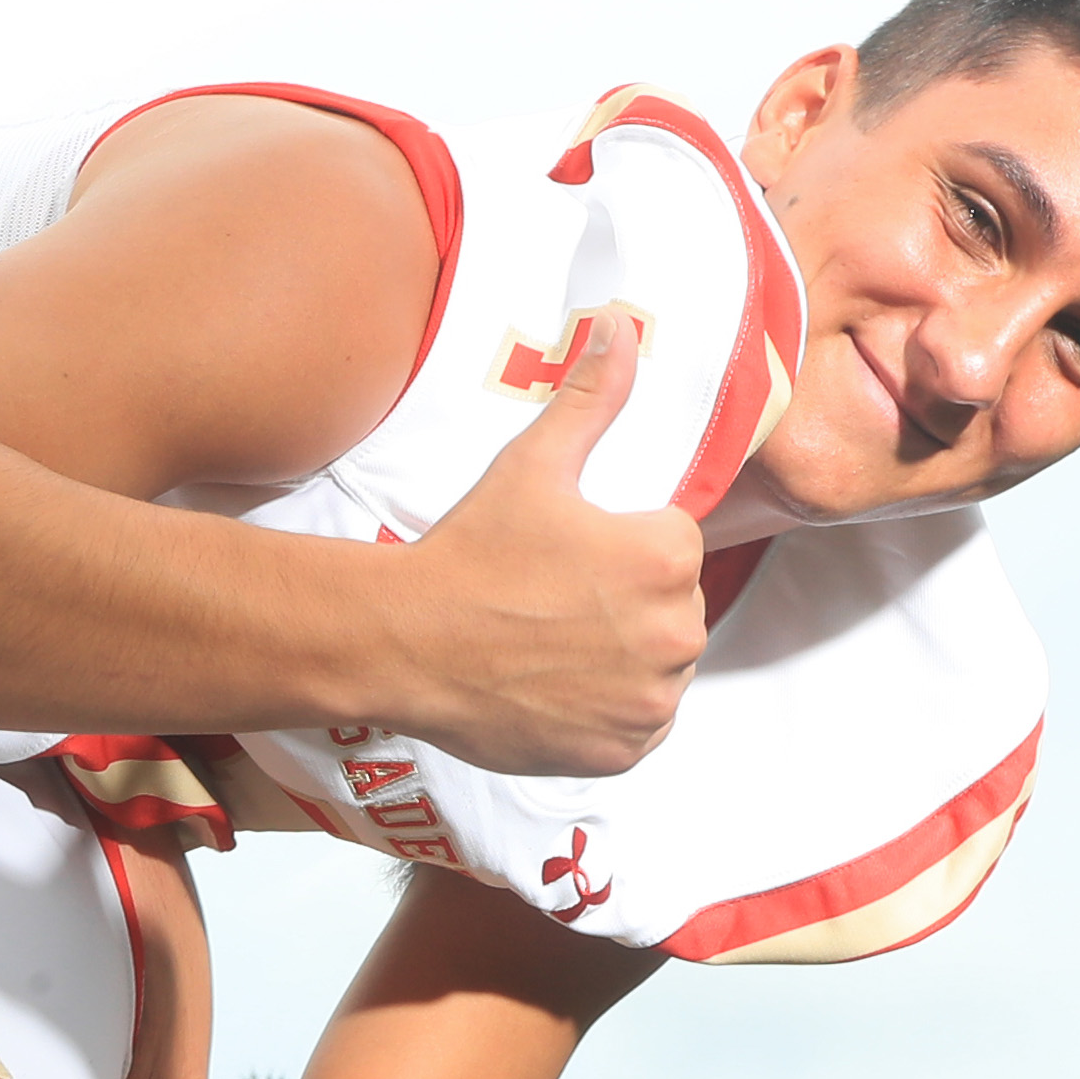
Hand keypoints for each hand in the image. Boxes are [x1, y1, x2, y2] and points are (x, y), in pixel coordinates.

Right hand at [386, 313, 705, 777]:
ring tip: (551, 647)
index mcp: (665, 556)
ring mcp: (649, 700)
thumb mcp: (531, 466)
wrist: (405, 644)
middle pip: (671, 610)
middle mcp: (674, 632)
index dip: (619, 547)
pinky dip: (610, 714)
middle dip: (626, 606)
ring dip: (623, 661)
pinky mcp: (621, 751)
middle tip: (551, 602)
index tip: (567, 558)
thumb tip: (621, 327)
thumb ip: (592, 399)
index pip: (672, 546)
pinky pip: (640, 727)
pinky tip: (559, 689)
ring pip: (659, 669)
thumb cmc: (468, 553)